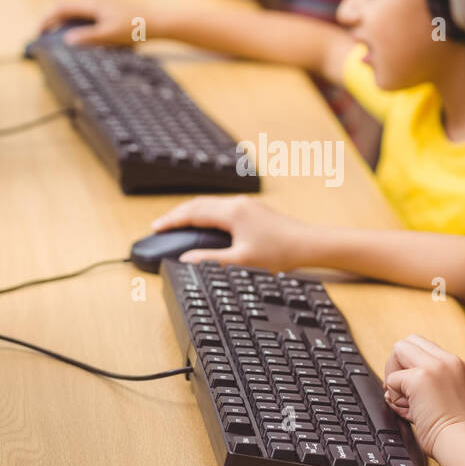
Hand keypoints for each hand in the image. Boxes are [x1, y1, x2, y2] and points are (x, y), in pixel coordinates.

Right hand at [37, 0, 143, 45]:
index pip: (61, 7)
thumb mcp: (109, 35)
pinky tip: (79, 38)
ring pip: (75, 12)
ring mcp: (101, 7)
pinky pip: (85, 17)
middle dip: (52, 21)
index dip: (47, 19)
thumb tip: (66, 39)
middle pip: (66, 8)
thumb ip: (88, 37)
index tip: (39, 34)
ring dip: (64, 23)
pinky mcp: (108, 13)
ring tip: (58, 39)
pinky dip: (76, 25)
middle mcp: (94, 2)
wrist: (157, 22)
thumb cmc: (135, 28)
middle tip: (45, 37)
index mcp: (92, 5)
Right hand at [151, 195, 310, 270]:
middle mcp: (238, 204)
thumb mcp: (241, 261)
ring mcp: (247, 205)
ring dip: (192, 213)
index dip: (172, 220)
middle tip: (161, 226)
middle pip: (199, 204)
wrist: (308, 245)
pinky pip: (222, 208)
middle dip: (178, 214)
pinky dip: (207, 215)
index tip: (156, 227)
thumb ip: (210, 260)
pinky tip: (205, 225)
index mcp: (232, 213)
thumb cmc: (280, 253)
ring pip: (211, 205)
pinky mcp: (253, 210)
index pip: (193, 213)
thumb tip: (186, 260)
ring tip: (178, 225)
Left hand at [384, 335, 464, 454]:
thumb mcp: (452, 400)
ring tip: (408, 403)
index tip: (413, 389)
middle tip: (402, 391)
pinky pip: (392, 379)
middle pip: (409, 342)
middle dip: (398, 364)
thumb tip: (397, 383)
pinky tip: (409, 411)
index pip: (426, 348)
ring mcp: (437, 366)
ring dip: (395, 377)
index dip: (412, 365)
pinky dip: (394, 396)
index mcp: (461, 366)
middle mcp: (451, 361)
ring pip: (398, 350)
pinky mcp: (421, 378)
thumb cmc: (459, 435)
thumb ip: (432, 385)